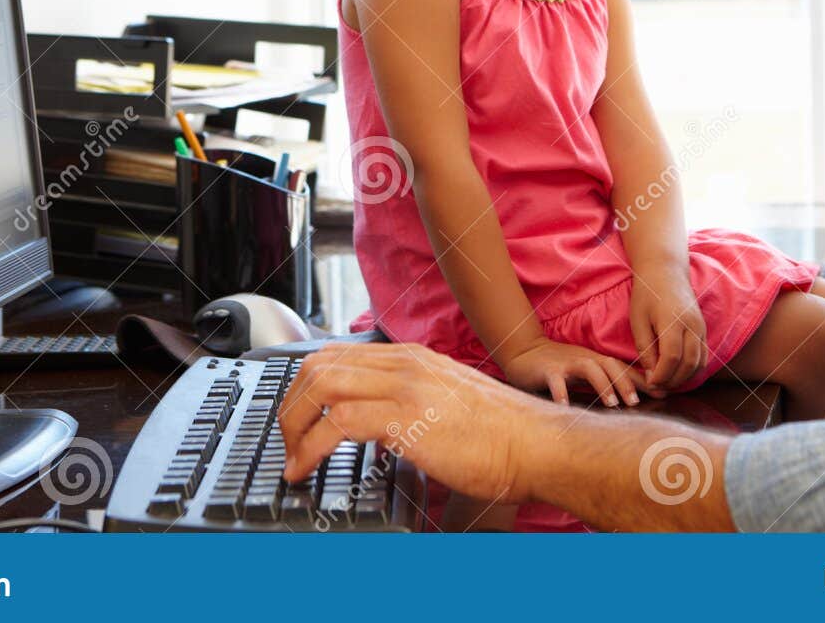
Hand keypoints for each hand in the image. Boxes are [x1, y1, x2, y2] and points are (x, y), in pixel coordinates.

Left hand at [279, 341, 548, 500]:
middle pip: (319, 365)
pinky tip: (306, 469)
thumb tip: (377, 431)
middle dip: (291, 405)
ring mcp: (405, 386)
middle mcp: (404, 363)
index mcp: (412, 358)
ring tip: (292, 458)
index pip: (337, 355)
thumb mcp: (447, 405)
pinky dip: (310, 448)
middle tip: (287, 441)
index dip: (305, 388)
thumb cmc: (502, 435)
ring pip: (321, 386)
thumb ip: (409, 407)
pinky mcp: (406, 417)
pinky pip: (337, 423)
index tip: (297, 420)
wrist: (537, 445)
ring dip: (293, 425)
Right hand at [498, 335, 648, 406]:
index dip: (643, 381)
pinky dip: (561, 393)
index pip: (624, 369)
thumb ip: (606, 383)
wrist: (524, 352)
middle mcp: (585, 359)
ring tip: (611, 403)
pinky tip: (565, 408)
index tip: (663, 395)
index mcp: (596, 361)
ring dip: (602, 385)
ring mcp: (566, 364)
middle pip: (611, 366)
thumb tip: (635, 399)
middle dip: (626, 383)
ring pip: (589, 369)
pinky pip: (556, 381)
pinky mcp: (548, 371)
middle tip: (637, 402)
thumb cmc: (560, 366)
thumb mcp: (586, 372)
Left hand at [628, 266, 708, 391]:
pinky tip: (677, 373)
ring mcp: (701, 327)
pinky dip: (693, 369)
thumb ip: (645, 348)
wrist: (665, 271)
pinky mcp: (703, 329)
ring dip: (684, 378)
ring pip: (700, 363)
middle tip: (657, 386)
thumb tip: (651, 375)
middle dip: (673, 381)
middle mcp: (692, 325)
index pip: (672, 357)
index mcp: (673, 321)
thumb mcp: (638, 320)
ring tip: (667, 382)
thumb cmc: (647, 294)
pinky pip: (703, 356)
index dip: (661, 375)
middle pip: (689, 364)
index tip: (649, 382)